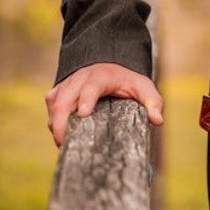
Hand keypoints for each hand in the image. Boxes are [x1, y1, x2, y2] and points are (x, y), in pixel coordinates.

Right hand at [45, 62, 163, 146]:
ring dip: (55, 123)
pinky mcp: (60, 90)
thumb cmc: (127, 80)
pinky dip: (52, 118)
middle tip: (64, 144)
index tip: (83, 114)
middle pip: (64, 98)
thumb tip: (158, 121)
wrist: (111, 64)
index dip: (86, 99)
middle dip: (61, 121)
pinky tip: (61, 134)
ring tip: (64, 144)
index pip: (91, 86)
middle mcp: (81, 78)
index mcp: (102, 77)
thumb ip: (153, 102)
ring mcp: (68, 83)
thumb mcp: (144, 88)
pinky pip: (51, 103)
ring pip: (55, 102)